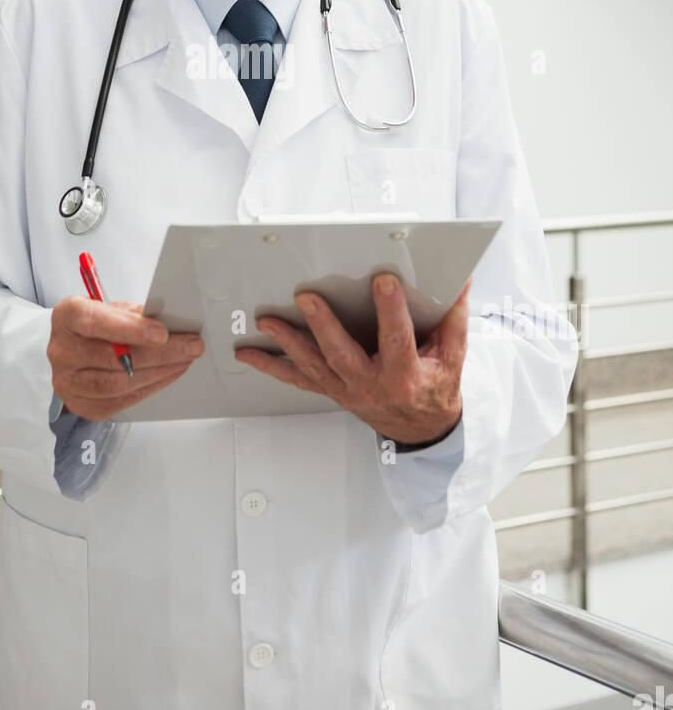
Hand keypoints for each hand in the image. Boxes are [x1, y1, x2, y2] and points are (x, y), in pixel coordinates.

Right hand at [48, 297, 203, 420]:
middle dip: (160, 354)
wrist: (72, 345)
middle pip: (113, 358)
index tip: (162, 333)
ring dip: (159, 373)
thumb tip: (172, 323)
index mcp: (67, 316)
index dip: (130, 328)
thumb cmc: (96, 322)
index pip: (95, 322)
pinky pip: (119, 402)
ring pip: (118, 384)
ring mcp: (67, 381)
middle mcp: (62, 350)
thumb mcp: (112, 306)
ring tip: (183, 361)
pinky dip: (149, 388)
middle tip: (190, 347)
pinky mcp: (80, 403)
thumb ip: (135, 313)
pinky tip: (166, 376)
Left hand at [234, 274, 470, 445]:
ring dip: (287, 342)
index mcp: (405, 374)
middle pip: (343, 353)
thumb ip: (454, 318)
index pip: (397, 339)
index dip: (391, 310)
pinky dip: (271, 366)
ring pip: (313, 365)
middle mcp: (371, 384)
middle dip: (323, 325)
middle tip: (307, 297)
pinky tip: (249, 354)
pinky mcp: (332, 390)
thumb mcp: (453, 355)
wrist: (423, 429)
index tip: (383, 281)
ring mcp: (347, 390)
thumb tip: (459, 280)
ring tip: (267, 321)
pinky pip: (298, 379)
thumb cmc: (436, 387)